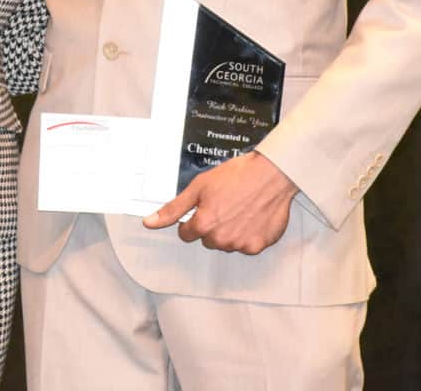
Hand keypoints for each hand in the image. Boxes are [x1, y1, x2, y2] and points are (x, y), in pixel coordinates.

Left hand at [143, 151, 297, 253]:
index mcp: (204, 224)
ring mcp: (241, 244)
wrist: (270, 174)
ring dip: (228, 230)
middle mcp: (221, 239)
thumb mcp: (198, 186)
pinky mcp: (258, 246)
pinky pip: (245, 245)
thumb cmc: (237, 176)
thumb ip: (173, 208)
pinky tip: (250, 216)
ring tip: (238, 207)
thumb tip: (150, 222)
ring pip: (226, 243)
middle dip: (211, 225)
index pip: (186, 234)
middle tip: (222, 204)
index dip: (191, 220)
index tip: (201, 209)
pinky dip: (247, 233)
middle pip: (207, 239)